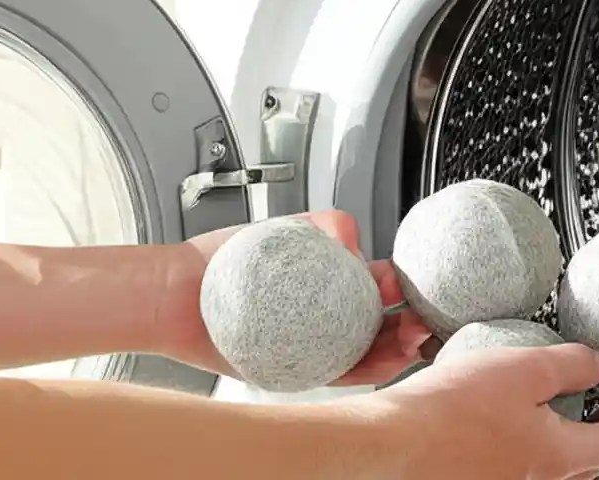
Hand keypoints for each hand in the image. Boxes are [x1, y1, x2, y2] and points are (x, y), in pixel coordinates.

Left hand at [150, 210, 432, 385]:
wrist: (178, 292)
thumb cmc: (223, 263)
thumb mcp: (283, 228)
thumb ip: (324, 223)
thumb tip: (354, 237)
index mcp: (326, 284)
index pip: (376, 291)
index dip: (403, 292)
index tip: (415, 288)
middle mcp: (323, 316)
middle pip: (379, 326)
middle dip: (409, 327)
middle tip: (420, 321)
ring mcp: (312, 343)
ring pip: (365, 353)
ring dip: (394, 352)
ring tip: (408, 342)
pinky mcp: (296, 369)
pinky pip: (337, 374)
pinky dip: (363, 371)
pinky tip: (380, 363)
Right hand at [360, 343, 598, 478]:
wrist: (389, 452)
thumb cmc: (447, 416)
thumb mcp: (522, 370)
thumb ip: (569, 365)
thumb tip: (598, 366)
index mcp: (560, 454)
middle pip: (598, 456)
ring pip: (563, 464)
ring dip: (582, 436)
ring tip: (582, 409)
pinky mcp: (480, 478)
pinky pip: (527, 463)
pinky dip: (540, 441)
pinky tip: (519, 420)